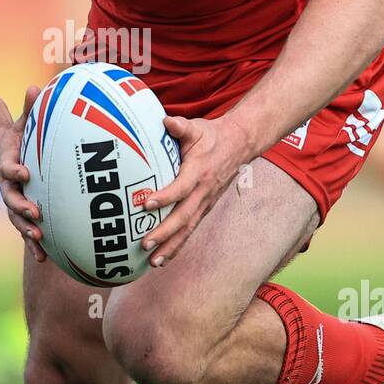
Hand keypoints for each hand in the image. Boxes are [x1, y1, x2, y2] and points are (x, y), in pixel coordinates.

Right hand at [0, 86, 46, 262]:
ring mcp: (13, 198)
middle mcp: (7, 183)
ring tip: (38, 244)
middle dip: (22, 209)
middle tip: (35, 216)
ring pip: (17, 218)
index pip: (8, 167)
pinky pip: (27, 227)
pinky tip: (46, 259)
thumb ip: (28, 107)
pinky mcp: (21, 208)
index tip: (24, 173)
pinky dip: (34, 242)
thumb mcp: (20, 121)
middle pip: (11, 198)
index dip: (15, 170)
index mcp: (7, 162)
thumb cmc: (14, 135)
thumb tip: (35, 87)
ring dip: (27, 231)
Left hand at [139, 114, 253, 266]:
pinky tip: (163, 259)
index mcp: (200, 171)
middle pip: (184, 216)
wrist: (239, 145)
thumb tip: (166, 121)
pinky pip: (190, 230)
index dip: (166, 196)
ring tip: (153, 262)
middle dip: (165, 232)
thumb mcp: (197, 127)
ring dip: (171, 247)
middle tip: (145, 244)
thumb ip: (180, 126)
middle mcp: (203, 191)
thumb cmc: (212, 136)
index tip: (148, 203)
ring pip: (188, 229)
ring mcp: (205, 202)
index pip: (182, 187)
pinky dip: (177, 246)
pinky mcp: (204, 208)